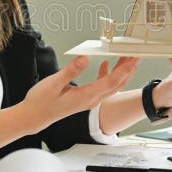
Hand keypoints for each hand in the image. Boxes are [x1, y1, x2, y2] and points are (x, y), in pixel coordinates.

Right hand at [21, 56, 138, 129]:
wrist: (34, 116)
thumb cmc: (41, 101)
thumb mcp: (53, 83)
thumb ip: (70, 71)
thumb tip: (85, 58)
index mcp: (86, 96)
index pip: (111, 81)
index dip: (124, 69)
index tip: (133, 58)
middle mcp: (91, 100)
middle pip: (117, 84)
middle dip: (129, 69)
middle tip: (137, 55)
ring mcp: (89, 100)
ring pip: (112, 85)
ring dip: (121, 72)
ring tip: (127, 58)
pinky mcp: (85, 98)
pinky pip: (103, 86)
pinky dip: (109, 75)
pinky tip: (107, 64)